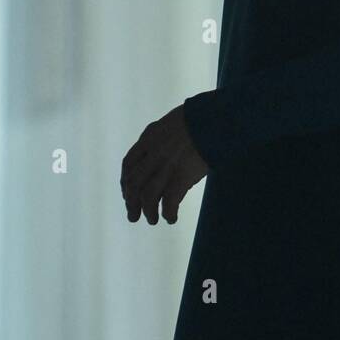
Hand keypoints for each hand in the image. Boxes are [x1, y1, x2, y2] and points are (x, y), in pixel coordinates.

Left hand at [120, 104, 209, 224]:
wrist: (214, 119)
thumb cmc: (197, 120)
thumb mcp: (169, 123)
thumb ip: (158, 138)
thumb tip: (153, 153)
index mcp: (148, 139)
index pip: (128, 164)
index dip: (125, 182)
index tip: (127, 194)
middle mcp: (153, 154)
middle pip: (134, 184)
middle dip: (131, 203)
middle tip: (133, 216)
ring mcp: (166, 166)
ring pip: (148, 196)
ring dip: (148, 212)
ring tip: (152, 220)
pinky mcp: (181, 177)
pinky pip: (169, 202)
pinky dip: (168, 213)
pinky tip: (171, 218)